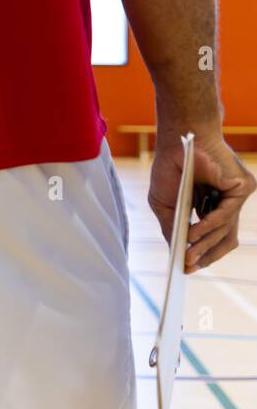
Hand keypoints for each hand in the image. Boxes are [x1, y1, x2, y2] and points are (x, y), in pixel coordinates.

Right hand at [148, 126, 254, 271]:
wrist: (179, 140)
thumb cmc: (170, 168)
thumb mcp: (164, 204)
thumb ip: (172, 227)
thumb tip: (177, 252)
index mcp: (210, 208)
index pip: (214, 238)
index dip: (202, 254)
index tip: (186, 269)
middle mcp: (227, 204)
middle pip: (224, 238)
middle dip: (205, 255)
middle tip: (187, 267)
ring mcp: (236, 197)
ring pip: (226, 230)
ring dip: (205, 244)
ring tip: (186, 254)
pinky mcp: (243, 188)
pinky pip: (227, 214)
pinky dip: (209, 226)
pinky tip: (193, 234)